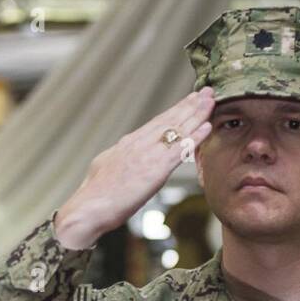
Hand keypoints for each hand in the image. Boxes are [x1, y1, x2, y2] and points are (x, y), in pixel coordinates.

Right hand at [54, 87, 215, 249]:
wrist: (88, 207)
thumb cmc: (95, 195)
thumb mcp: (106, 167)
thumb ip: (120, 158)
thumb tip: (123, 153)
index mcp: (128, 143)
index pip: (157, 123)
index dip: (175, 110)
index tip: (189, 100)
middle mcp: (139, 143)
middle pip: (170, 119)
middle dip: (190, 105)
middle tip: (207, 92)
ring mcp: (148, 154)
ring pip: (177, 129)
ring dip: (197, 114)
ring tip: (211, 100)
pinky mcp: (155, 169)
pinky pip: (180, 150)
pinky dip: (195, 137)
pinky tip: (207, 127)